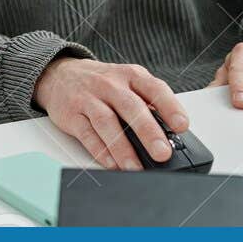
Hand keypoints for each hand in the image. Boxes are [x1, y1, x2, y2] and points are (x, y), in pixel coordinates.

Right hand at [34, 57, 188, 170]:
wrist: (60, 74)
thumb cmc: (102, 83)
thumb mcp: (127, 82)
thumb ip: (147, 103)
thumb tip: (169, 134)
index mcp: (131, 76)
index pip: (154, 89)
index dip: (170, 107)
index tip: (182, 126)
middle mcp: (110, 85)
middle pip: (131, 108)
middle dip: (148, 132)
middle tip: (162, 153)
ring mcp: (89, 98)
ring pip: (107, 122)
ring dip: (123, 148)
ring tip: (135, 167)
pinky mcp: (71, 114)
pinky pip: (86, 134)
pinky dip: (100, 150)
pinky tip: (112, 163)